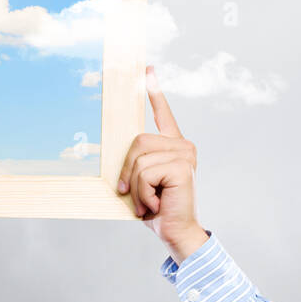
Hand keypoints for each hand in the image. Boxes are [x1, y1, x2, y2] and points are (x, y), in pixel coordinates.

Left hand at [116, 66, 208, 262]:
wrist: (175, 232)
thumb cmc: (156, 209)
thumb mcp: (140, 181)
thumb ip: (135, 162)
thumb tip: (115, 149)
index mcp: (173, 146)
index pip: (163, 114)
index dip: (155, 91)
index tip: (147, 70)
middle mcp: (183, 145)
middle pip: (137, 141)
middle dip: (128, 171)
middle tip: (134, 194)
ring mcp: (186, 154)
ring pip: (139, 159)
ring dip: (137, 187)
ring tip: (148, 203)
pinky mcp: (183, 165)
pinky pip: (145, 172)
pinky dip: (143, 193)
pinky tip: (156, 204)